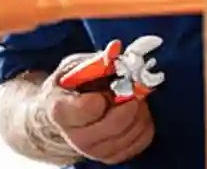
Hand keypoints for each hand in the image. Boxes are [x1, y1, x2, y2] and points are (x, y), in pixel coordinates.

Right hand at [39, 56, 154, 163]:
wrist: (62, 116)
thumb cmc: (70, 88)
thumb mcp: (74, 68)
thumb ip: (95, 61)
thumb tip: (116, 49)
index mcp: (61, 112)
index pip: (91, 107)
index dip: (103, 92)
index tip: (105, 84)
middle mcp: (77, 138)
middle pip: (116, 123)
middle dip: (129, 100)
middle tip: (130, 87)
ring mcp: (96, 151)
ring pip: (132, 132)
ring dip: (139, 110)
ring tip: (131, 96)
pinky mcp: (114, 156)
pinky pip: (142, 140)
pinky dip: (145, 122)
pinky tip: (134, 110)